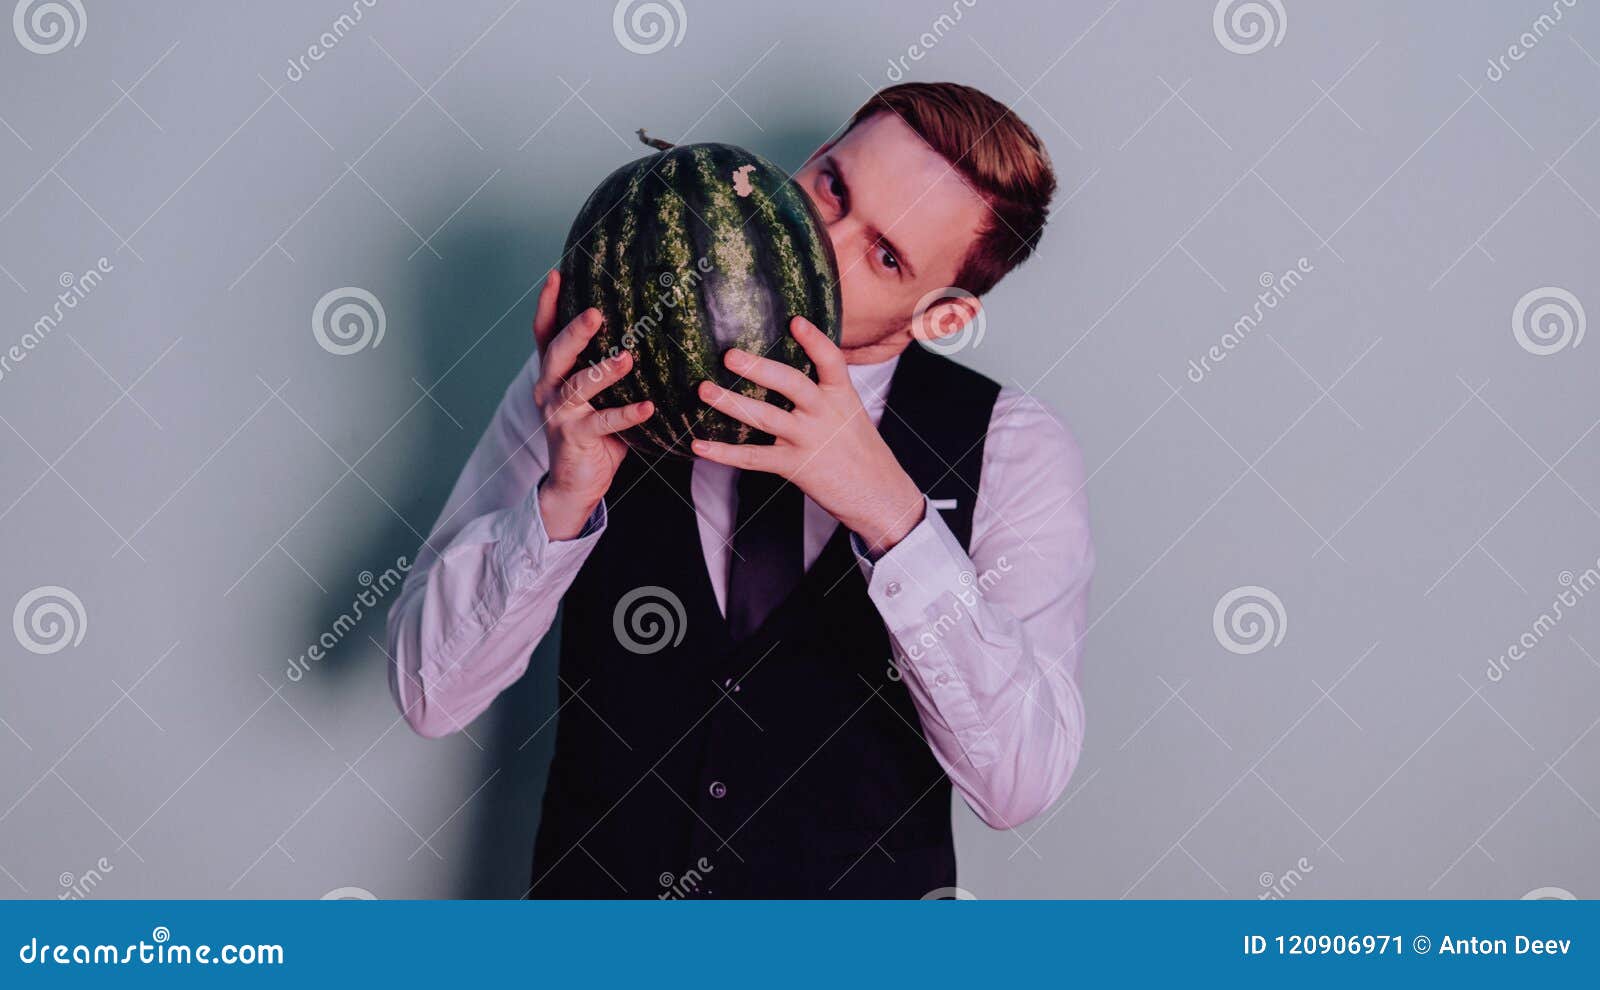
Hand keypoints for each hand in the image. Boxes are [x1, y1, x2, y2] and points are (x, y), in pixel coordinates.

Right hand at [530, 270, 652, 538]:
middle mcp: (549, 389)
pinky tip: (649, 407)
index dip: (549, 304)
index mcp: (553, 374)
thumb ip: (610, 368)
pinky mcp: (575, 437)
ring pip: (578, 385)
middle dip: (576, 330)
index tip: (556, 273)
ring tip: (628, 358)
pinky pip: (604, 422)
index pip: (545, 333)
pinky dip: (628, 414)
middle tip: (597, 312)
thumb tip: (649, 334)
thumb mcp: (597, 396)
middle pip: (557, 352)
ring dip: (604, 370)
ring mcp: (559, 414)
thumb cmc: (593, 433)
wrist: (574, 483)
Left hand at [692, 317, 925, 556]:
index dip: (814, 340)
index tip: (795, 321)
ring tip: (704, 390)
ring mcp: (809, 440)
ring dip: (732, 403)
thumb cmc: (860, 452)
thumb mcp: (851, 414)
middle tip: (729, 355)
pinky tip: (699, 446)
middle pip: (791, 384)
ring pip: (766, 418)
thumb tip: (791, 370)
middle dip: (759, 369)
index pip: (831, 361)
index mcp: (841, 396)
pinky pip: (754, 458)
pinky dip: (724, 453)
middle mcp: (825, 414)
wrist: (879, 497)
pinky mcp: (795, 467)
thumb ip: (826, 393)